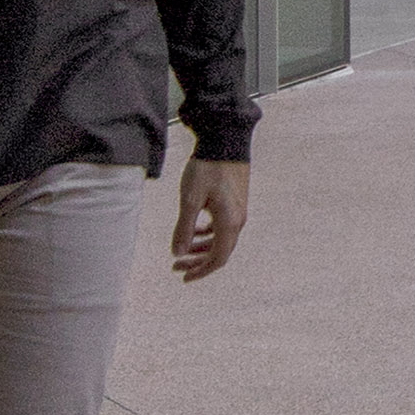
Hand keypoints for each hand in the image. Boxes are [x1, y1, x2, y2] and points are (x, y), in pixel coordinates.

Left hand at [171, 152, 249, 286]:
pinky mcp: (236, 199)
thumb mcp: (190, 199)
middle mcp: (238, 219)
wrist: (226, 137)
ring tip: (182, 248)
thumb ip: (184, 229)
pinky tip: (196, 228)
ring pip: (221, 238)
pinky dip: (209, 233)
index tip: (184, 277)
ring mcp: (239, 208)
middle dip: (197, 261)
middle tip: (176, 265)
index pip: (217, 259)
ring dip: (202, 247)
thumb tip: (178, 254)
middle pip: (220, 251)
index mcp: (229, 222)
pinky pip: (223, 225)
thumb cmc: (208, 167)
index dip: (201, 272)